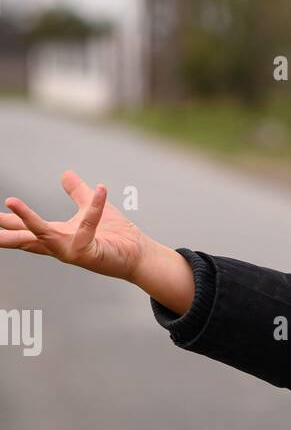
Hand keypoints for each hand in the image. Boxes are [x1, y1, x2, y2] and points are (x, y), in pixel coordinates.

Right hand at [0, 171, 147, 280]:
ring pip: (44, 235)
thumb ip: (77, 192)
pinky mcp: (89, 253)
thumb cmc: (116, 235)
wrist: (139, 254)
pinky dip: (95, 208)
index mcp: (56, 235)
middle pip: (24, 238)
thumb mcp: (89, 208)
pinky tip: (100, 189)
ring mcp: (72, 252)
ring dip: (28, 220)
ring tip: (11, 202)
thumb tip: (65, 174)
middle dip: (3, 233)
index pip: (25, 228)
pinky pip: (88, 225)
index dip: (6, 222)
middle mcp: (60, 246)